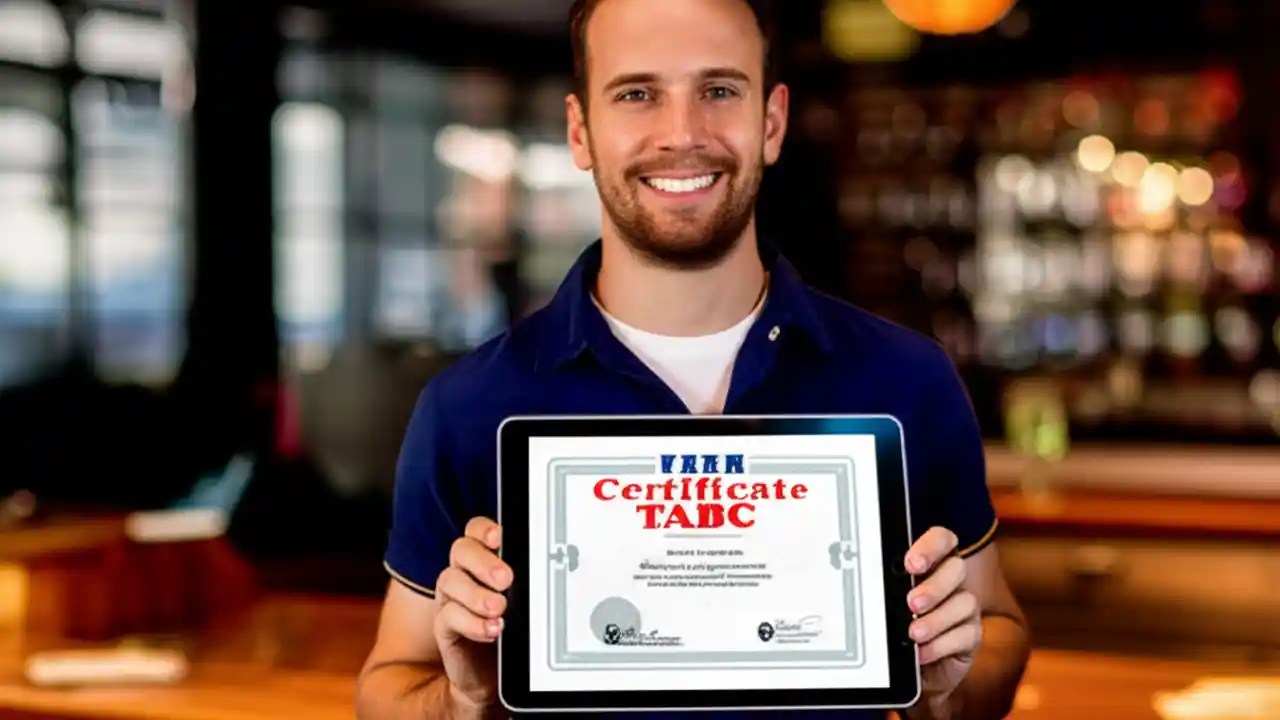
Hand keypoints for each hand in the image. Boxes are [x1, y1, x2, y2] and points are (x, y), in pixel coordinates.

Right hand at [433, 517, 511, 714]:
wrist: (492, 673)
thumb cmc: (512, 629)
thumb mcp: (525, 601)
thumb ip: (528, 581)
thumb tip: (544, 570)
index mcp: (483, 559)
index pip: (476, 531)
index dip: (484, 530)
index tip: (499, 538)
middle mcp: (464, 573)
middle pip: (460, 550)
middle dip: (483, 562)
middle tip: (506, 579)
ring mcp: (450, 599)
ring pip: (450, 580)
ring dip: (476, 594)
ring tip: (499, 609)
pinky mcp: (444, 626)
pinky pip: (448, 616)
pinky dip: (471, 622)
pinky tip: (492, 630)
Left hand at [905, 527, 981, 710]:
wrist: (912, 669)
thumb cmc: (897, 628)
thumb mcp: (887, 604)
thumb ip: (888, 588)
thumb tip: (870, 584)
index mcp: (931, 564)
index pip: (942, 540)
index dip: (931, 546)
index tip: (910, 563)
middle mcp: (952, 582)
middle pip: (956, 569)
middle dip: (934, 586)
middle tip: (911, 603)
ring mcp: (964, 609)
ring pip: (964, 602)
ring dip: (936, 619)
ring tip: (913, 633)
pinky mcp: (971, 636)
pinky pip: (966, 635)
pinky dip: (941, 645)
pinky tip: (922, 652)